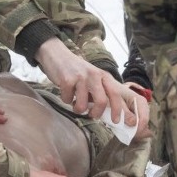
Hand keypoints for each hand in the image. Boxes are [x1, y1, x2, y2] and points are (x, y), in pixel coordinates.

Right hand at [35, 39, 149, 134]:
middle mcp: (94, 75)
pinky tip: (66, 92)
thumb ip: (100, 91)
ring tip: (75, 104)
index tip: (117, 121)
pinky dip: (66, 100)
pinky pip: (67, 100)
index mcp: (103, 76)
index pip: (115, 94)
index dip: (118, 109)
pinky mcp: (66, 79)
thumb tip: (108, 112)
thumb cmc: (77, 71)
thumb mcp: (93, 78)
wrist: (57, 55)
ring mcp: (80, 77)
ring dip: (78, 109)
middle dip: (96, 113)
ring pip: (82, 104)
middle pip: (101, 101)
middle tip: (92, 115)